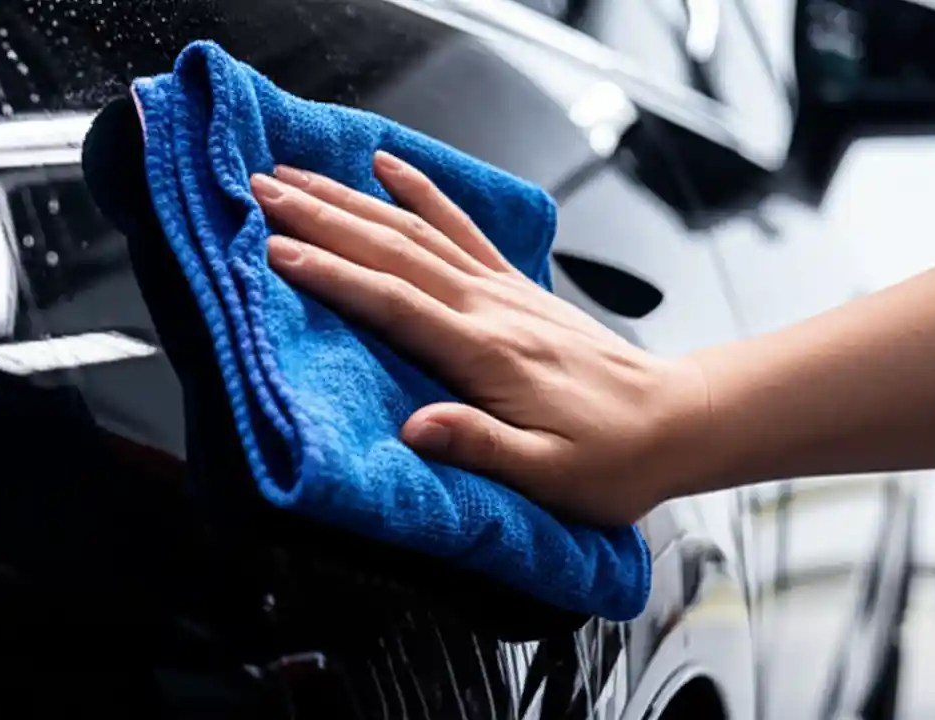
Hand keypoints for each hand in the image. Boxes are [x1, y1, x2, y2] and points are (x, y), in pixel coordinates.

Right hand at [250, 152, 712, 524]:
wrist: (673, 421)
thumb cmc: (609, 458)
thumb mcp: (549, 475)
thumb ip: (481, 447)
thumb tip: (415, 429)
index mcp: (488, 354)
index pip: (395, 302)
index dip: (332, 274)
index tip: (276, 249)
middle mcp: (490, 308)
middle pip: (393, 249)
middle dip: (322, 217)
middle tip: (262, 190)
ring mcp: (501, 289)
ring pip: (416, 229)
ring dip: (352, 199)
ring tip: (297, 175)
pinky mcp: (513, 286)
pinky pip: (460, 227)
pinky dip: (421, 191)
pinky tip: (388, 166)